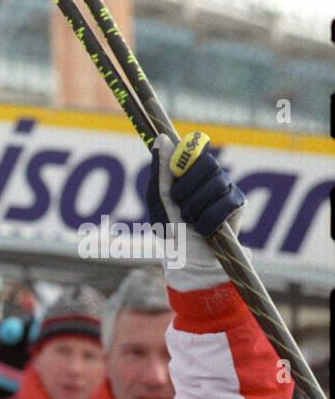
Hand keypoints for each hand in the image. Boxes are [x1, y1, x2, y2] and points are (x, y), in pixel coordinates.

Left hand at [145, 132, 245, 292]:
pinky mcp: (238, 203)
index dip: (183, 165)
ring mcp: (226, 187)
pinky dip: (209, 222)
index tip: (174, 182)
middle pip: (207, 163)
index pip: (193, 149)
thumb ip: (160, 172)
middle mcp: (210, 174)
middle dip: (186, 190)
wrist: (190, 260)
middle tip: (179, 207)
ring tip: (191, 222)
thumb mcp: (158, 202)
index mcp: (189, 170)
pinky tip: (206, 231)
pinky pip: (225, 204)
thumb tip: (162, 138)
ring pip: (216, 184)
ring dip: (195, 208)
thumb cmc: (171, 231)